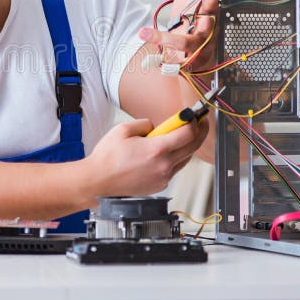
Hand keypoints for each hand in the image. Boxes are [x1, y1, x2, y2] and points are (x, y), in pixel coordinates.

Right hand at [87, 117, 209, 197]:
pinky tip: (165, 152)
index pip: (187, 133)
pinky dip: (175, 158)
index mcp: (156, 150)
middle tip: (200, 122)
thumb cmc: (107, 158)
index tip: (194, 115)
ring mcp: (163, 177)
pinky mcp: (160, 185)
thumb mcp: (123, 129)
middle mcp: (163, 165)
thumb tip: (156, 126)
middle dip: (199, 131)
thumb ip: (145, 123)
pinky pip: (175, 169)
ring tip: (181, 136)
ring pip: (186, 159)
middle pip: (193, 146)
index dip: (194, 121)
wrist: (98, 181)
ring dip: (187, 146)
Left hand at [138, 0, 226, 72]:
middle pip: (205, 28)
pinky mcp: (186, 62)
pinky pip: (175, 63)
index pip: (213, 2)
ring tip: (145, 34)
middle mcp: (205, 31)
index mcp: (208, 11)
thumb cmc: (191, 14)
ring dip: (167, 41)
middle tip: (186, 18)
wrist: (185, 45)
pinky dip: (161, 58)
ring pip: (187, 47)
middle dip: (197, 19)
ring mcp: (196, 48)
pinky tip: (146, 48)